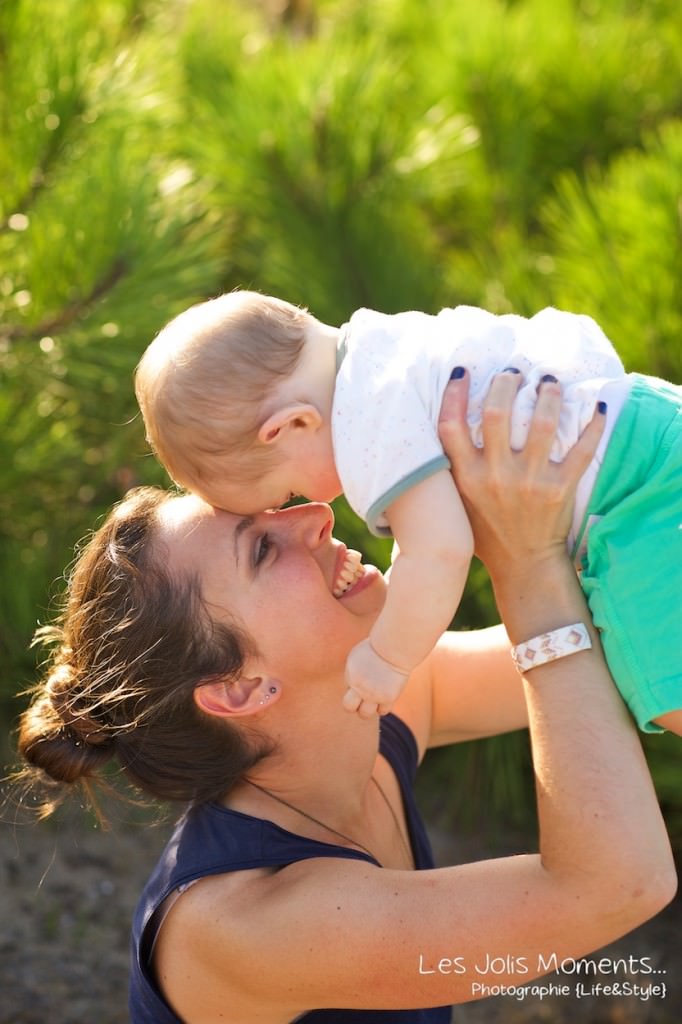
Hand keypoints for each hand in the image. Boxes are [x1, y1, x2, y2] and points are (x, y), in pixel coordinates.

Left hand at [342, 639, 409, 718]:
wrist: (394, 649)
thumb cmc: (376, 649)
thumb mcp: (357, 657)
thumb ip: (352, 671)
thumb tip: (352, 684)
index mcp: (351, 676)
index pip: (345, 692)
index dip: (352, 690)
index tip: (361, 682)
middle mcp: (360, 688)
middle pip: (348, 708)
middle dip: (354, 705)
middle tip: (362, 697)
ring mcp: (374, 694)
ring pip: (365, 714)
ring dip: (367, 709)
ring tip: (374, 699)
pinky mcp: (388, 697)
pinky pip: (382, 711)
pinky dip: (382, 707)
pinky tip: (385, 696)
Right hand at [437, 369, 604, 577]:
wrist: (523, 564)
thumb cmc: (487, 529)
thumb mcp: (459, 499)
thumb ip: (453, 466)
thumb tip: (448, 419)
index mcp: (466, 477)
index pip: (450, 426)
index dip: (453, 393)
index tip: (462, 370)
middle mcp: (495, 477)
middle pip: (496, 413)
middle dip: (505, 383)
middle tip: (514, 373)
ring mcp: (530, 482)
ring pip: (542, 424)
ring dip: (548, 394)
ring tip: (549, 382)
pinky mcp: (561, 489)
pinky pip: (582, 449)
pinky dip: (593, 424)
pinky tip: (596, 406)